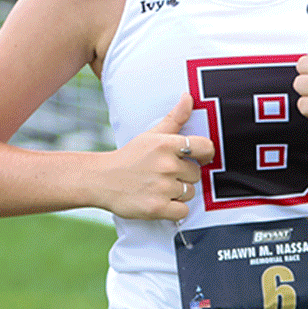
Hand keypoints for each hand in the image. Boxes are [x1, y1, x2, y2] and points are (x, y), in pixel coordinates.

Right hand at [100, 94, 215, 220]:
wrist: (102, 180)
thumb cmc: (129, 157)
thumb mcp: (151, 135)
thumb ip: (175, 118)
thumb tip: (188, 97)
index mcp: (166, 144)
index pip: (205, 147)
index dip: (205, 154)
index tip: (199, 158)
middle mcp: (167, 165)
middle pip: (196, 174)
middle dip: (184, 176)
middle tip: (164, 174)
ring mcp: (162, 187)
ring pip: (190, 193)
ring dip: (178, 193)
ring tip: (159, 187)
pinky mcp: (158, 208)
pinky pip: (183, 211)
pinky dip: (174, 210)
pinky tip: (160, 201)